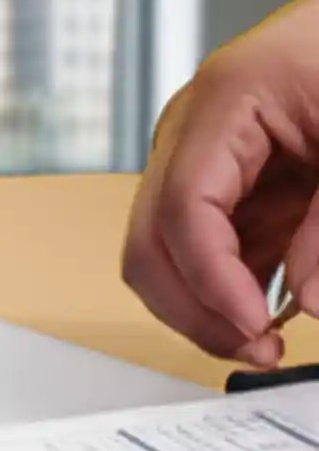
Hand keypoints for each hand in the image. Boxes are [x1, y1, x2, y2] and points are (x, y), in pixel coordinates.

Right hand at [123, 0, 318, 369]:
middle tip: (255, 350)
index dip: (210, 279)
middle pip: (148, 241)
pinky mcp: (221, 180)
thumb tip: (310, 300)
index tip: (255, 327)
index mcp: (223, 100)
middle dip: (192, 308)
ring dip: (206, 305)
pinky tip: (271, 310)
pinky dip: (230, 288)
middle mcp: (190, 132)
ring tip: (267, 341)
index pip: (180, 208)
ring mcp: (197, 157)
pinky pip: (204, 248)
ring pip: (164, 254)